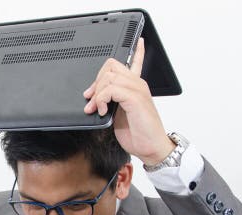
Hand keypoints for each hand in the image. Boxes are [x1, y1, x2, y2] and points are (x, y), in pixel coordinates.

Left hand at [82, 39, 173, 166]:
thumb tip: (93, 100)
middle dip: (95, 83)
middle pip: (111, 66)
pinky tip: (102, 111)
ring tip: (96, 109)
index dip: (136, 50)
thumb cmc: (138, 133)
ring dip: (96, 94)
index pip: (136, 61)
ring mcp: (137, 90)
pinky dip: (101, 100)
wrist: (151, 147)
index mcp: (135, 87)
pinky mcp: (135, 99)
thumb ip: (109, 102)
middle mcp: (137, 84)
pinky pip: (111, 89)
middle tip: (91, 100)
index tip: (138, 41)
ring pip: (108, 77)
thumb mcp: (118, 115)